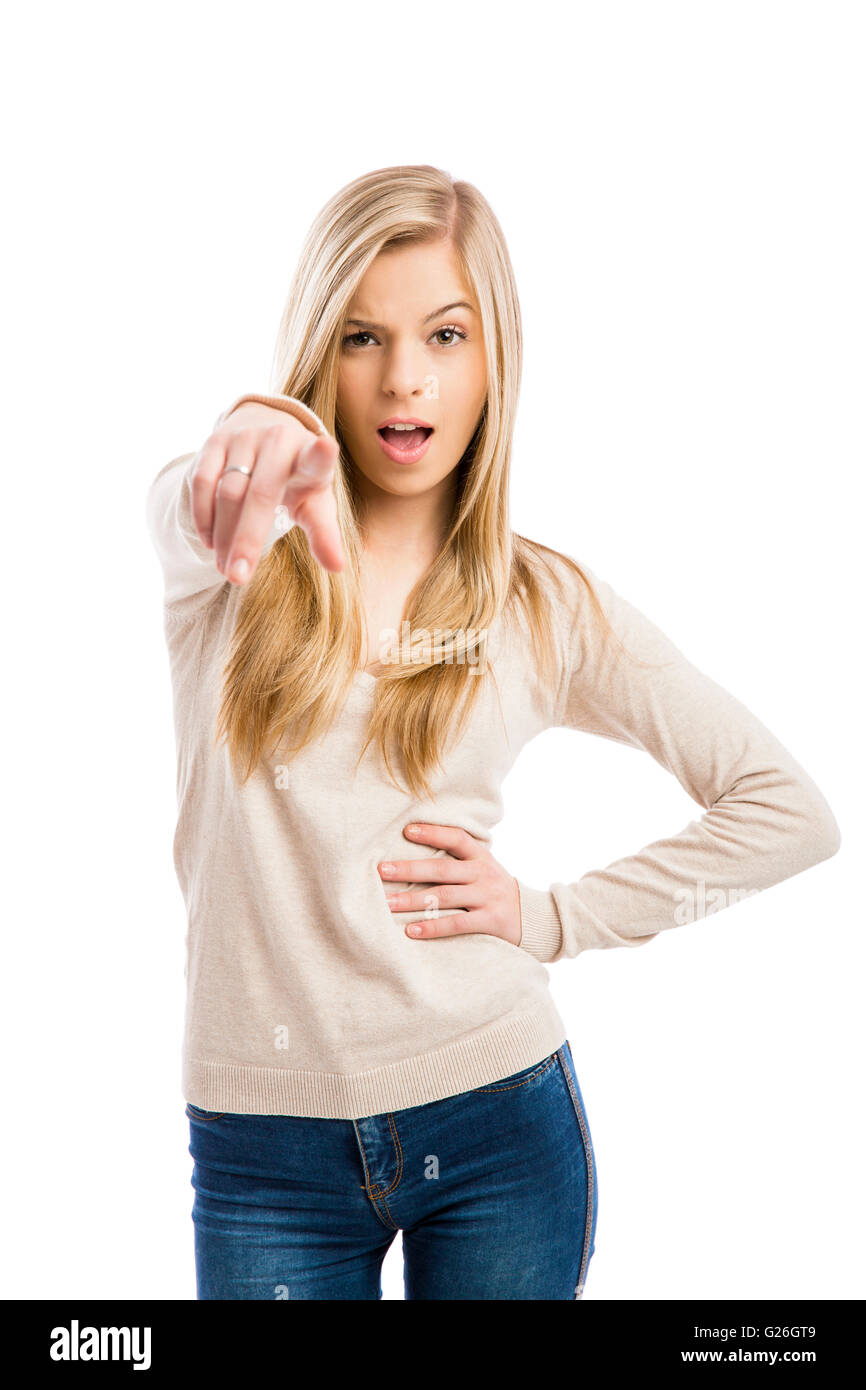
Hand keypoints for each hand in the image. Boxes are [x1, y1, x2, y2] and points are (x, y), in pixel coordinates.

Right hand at [191, 401, 345, 583]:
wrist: (265, 430)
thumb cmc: (296, 479)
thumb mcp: (315, 503)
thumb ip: (325, 533)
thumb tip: (337, 567)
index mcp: (308, 457)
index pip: (316, 458)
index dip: (321, 455)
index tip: (326, 449)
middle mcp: (277, 440)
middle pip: (260, 494)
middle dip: (247, 540)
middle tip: (238, 578)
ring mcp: (244, 437)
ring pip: (228, 492)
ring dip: (224, 536)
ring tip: (226, 570)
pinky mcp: (216, 441)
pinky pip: (203, 482)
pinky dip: (203, 516)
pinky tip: (209, 543)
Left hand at [378, 822, 521, 944]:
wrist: (533, 918)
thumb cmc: (494, 890)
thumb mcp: (483, 868)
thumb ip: (458, 860)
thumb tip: (413, 850)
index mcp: (481, 857)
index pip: (457, 838)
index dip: (433, 833)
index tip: (407, 830)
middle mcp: (484, 874)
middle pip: (443, 869)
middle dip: (410, 869)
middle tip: (381, 871)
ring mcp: (487, 898)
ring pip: (445, 897)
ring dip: (413, 900)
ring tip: (387, 903)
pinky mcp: (489, 922)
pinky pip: (457, 924)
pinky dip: (432, 927)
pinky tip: (410, 930)